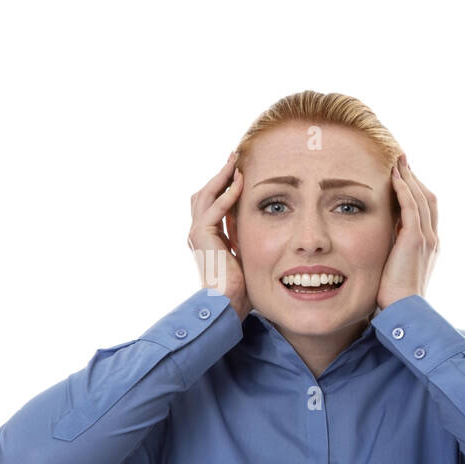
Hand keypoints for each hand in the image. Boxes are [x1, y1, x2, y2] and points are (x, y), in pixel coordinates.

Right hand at [188, 152, 250, 320]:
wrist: (226, 305)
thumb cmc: (241, 289)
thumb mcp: (246, 257)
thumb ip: (248, 242)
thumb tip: (267, 234)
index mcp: (207, 238)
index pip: (213, 204)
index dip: (223, 186)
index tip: (238, 172)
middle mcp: (198, 233)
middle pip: (204, 194)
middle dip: (219, 175)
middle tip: (234, 158)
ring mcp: (197, 235)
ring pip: (206, 196)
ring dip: (221, 178)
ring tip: (234, 162)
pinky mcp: (202, 238)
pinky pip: (213, 210)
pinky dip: (226, 195)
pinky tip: (238, 183)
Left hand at [377, 155, 438, 309]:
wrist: (405, 311)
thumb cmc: (396, 297)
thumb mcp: (395, 270)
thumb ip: (393, 253)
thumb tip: (380, 245)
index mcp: (429, 245)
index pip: (425, 210)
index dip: (415, 191)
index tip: (403, 178)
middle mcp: (432, 238)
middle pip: (427, 198)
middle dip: (414, 178)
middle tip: (401, 162)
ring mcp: (426, 238)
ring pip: (421, 197)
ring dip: (408, 177)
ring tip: (397, 161)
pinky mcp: (415, 239)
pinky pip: (411, 205)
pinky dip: (404, 188)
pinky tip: (393, 176)